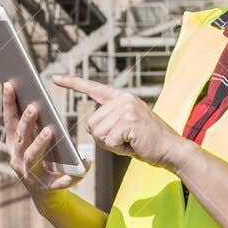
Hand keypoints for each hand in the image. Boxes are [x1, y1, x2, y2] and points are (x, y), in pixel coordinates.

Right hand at [1, 80, 89, 195]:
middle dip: (26, 122)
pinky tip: (86, 162)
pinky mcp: (47, 188)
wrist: (45, 196)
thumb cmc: (41, 161)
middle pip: (21, 138)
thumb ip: (33, 124)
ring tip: (50, 130)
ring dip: (40, 143)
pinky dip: (73, 174)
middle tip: (34, 107)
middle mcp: (18, 159)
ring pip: (33, 157)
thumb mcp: (33, 142)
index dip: (8, 103)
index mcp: (14, 145)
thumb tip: (36, 98)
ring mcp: (31, 175)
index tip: (10, 84)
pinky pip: (61, 180)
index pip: (9, 121)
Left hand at [52, 75, 192, 171]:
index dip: (72, 83)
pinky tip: (133, 144)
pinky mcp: (129, 122)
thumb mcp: (126, 126)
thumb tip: (91, 127)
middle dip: (104, 138)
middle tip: (125, 139)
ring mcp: (127, 109)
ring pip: (98, 133)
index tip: (55, 78)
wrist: (172, 149)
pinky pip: (108, 141)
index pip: (92, 88)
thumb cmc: (148, 142)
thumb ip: (110, 121)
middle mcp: (123, 99)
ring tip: (131, 141)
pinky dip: (118, 149)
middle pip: (91, 123)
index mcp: (121, 97)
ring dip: (111, 144)